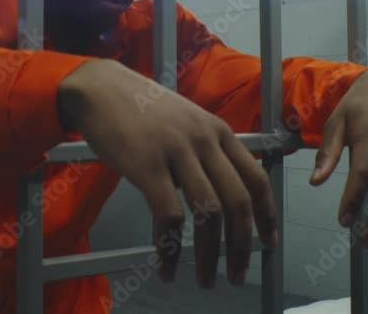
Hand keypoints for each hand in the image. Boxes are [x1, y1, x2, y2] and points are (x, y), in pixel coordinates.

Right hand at [58, 59, 277, 287]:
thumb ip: (205, 149)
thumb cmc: (138, 107)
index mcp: (217, 130)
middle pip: (238, 201)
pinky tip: (165, 265)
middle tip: (238, 274)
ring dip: (210, 254)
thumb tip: (218, 191)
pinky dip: (170, 248)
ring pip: (208, 214)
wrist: (99, 89)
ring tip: (206, 278)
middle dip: (243, 245)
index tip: (268, 241)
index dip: (267, 215)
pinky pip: (169, 217)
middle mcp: (204, 140)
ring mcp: (176, 152)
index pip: (256, 177)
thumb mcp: (185, 120)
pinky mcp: (147, 166)